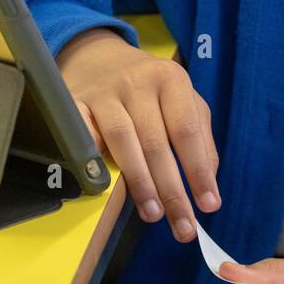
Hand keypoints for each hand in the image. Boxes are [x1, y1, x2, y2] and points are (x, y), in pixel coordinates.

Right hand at [58, 29, 220, 239]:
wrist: (99, 57)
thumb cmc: (150, 88)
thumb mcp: (182, 100)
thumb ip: (200, 137)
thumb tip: (208, 182)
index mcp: (171, 79)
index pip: (186, 131)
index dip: (198, 170)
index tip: (209, 206)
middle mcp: (138, 83)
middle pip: (156, 142)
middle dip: (172, 190)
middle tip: (182, 227)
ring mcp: (105, 93)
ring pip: (123, 142)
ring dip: (139, 183)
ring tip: (153, 215)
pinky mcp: (75, 103)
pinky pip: (86, 137)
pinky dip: (95, 162)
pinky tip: (106, 189)